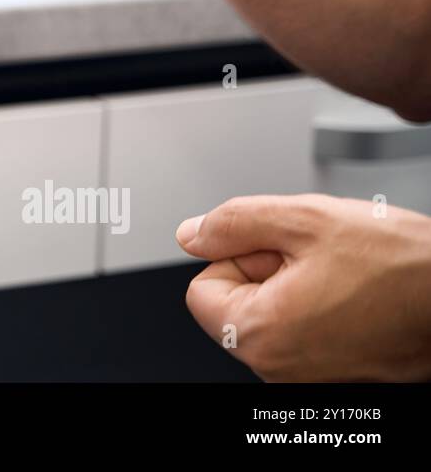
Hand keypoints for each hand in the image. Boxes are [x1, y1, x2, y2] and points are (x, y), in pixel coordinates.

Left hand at [177, 194, 430, 380]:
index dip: (238, 257)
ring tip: (344, 275)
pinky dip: (321, 304)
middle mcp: (279, 368)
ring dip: (298, 283)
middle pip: (237, 301)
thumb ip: (233, 222)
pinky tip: (357, 293)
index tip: (281, 251)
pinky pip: (304, 329)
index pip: (201, 288)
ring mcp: (308, 376)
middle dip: (269, 269)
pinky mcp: (336, 374)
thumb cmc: (403, 267)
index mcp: (259, 336)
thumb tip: (192, 234)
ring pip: (273, 311)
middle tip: (319, 259)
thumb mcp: (303, 218)